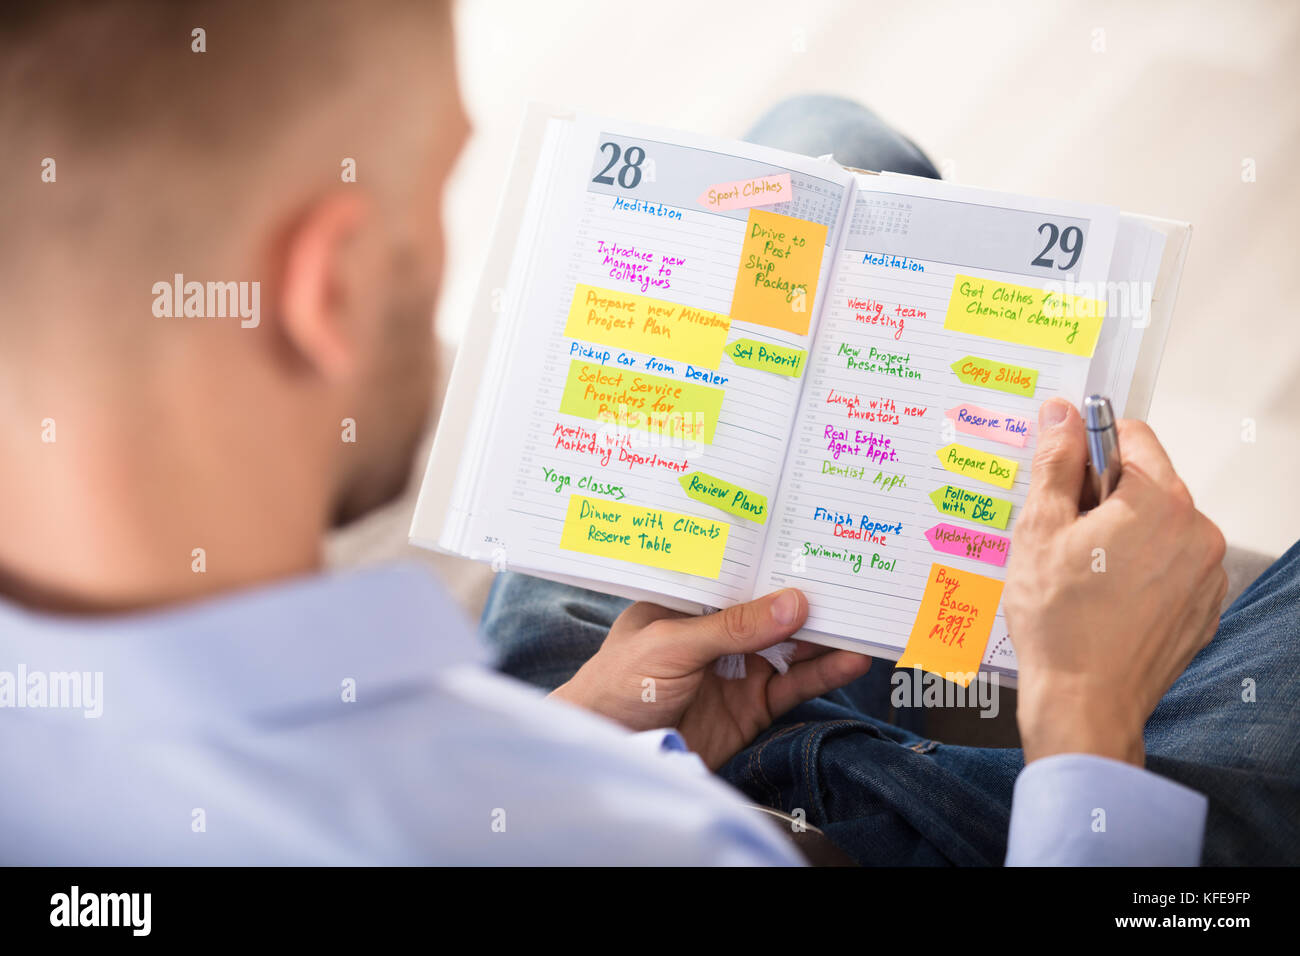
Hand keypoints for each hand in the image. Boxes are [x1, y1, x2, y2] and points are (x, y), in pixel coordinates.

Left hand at [551, 588, 871, 768]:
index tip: (815, 543)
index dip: (773, 559)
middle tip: (854, 579)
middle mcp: (716, 631)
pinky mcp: (752, 706)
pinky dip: (824, 673)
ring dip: (826, 635)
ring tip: (864, 620)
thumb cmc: (617, 687)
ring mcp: (737, 668)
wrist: (611, 754)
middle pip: (772, 608)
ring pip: (792, 645)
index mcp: (688, 602)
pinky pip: (795, 684)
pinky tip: (850, 660)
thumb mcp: (670, 645)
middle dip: (810, 595)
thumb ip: (733, 627)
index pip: (738, 573)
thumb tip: (793, 603)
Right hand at [1004, 399, 1226, 766]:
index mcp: (1160, 501)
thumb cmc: (1060, 623)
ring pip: (1157, 527)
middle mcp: (1197, 531)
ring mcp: (1206, 574)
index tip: (1061, 470)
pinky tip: (1102, 598)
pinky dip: (1139, 571)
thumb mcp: (1038, 529)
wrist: (1085, 703)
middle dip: (1102, 496)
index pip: (1131, 435)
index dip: (1087, 447)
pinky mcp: (1201, 608)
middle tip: (1060, 533)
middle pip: (1146, 483)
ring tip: (1079, 573)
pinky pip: (1169, 567)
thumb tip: (1060, 416)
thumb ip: (1054, 463)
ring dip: (1121, 535)